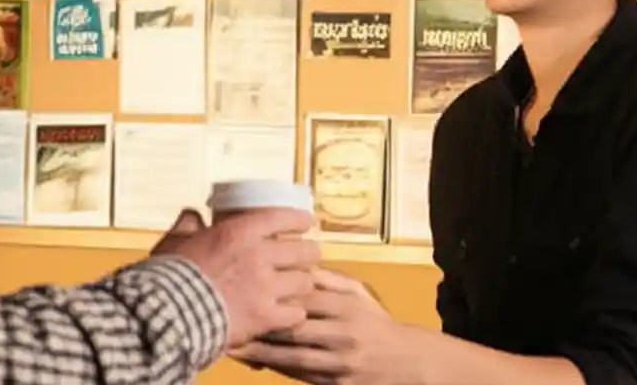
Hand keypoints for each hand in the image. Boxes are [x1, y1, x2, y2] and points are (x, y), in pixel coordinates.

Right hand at [152, 208, 319, 347]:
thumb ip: (188, 225)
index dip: (300, 219)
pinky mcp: (266, 318)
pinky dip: (294, 314)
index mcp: (240, 232)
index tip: (306, 222)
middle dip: (308, 253)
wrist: (169, 312)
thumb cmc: (170, 275)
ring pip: (305, 282)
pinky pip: (297, 314)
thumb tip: (192, 215)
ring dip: (302, 284)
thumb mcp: (175, 241)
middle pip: (304, 250)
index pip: (284, 217)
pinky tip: (289, 314)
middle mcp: (260, 256)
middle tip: (306, 257)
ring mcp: (266, 288)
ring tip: (298, 286)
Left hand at [230, 268, 410, 384]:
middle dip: (259, 324)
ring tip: (231, 344)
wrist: (409, 363)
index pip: (303, 297)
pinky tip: (256, 363)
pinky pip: (302, 378)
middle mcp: (343, 333)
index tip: (242, 287)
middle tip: (227, 317)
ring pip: (293, 356)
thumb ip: (329, 279)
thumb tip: (297, 263)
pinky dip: (277, 370)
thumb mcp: (360, 294)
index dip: (272, 294)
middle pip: (294, 327)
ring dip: (260, 351)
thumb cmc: (377, 323)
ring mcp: (340, 362)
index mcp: (346, 306)